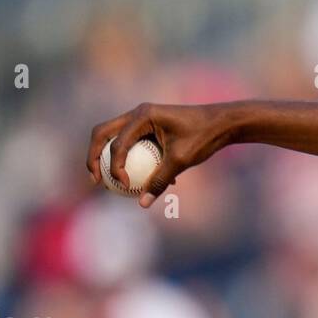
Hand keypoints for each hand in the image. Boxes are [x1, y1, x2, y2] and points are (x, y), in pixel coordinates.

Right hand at [86, 103, 232, 207]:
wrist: (223, 123)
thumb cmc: (204, 137)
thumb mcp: (182, 160)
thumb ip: (160, 180)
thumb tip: (142, 203)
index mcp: (143, 116)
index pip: (118, 143)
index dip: (115, 167)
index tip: (125, 186)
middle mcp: (138, 113)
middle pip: (102, 133)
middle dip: (94, 157)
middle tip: (96, 180)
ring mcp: (141, 118)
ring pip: (113, 137)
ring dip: (106, 157)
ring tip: (105, 181)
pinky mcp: (148, 126)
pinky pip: (130, 142)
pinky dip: (126, 158)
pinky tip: (133, 180)